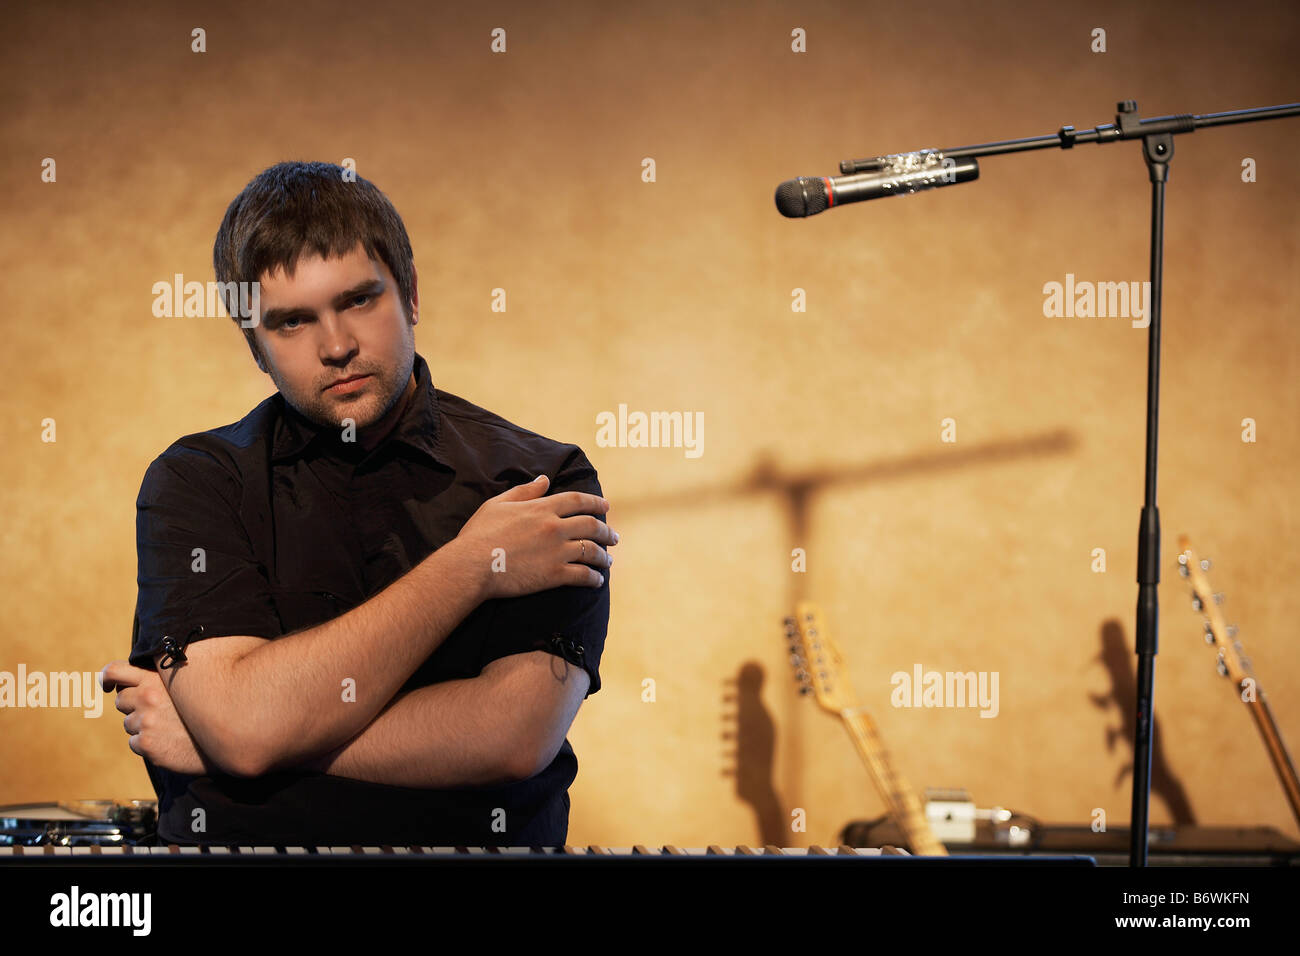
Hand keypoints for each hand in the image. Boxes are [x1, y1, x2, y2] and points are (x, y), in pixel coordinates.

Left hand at [100, 661, 215, 775]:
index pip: (115, 671)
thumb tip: (143, 678)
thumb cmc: (212, 705)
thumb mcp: (189, 682)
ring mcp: (146, 722)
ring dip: (143, 726)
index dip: (107, 678)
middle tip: (158, 711)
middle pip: (121, 700)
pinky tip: (169, 741)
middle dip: (134, 705)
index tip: (107, 685)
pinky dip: (148, 744)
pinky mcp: (148, 744)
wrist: (231, 733)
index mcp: (156, 678)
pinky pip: (135, 743)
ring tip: (170, 727)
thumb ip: (166, 677)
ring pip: (128, 723)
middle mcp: (147, 697)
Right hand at [454, 474, 618, 600]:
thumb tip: (544, 479)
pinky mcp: (554, 574)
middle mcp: (554, 527)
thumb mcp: (498, 504)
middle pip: (592, 525)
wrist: (472, 565)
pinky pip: (583, 575)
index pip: (577, 500)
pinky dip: (594, 578)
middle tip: (615, 537)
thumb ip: (525, 491)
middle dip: (608, 531)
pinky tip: (597, 581)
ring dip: (604, 556)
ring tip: (608, 560)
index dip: (595, 502)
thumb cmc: (479, 534)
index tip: (606, 507)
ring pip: (592, 551)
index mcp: (542, 508)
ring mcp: (556, 551)